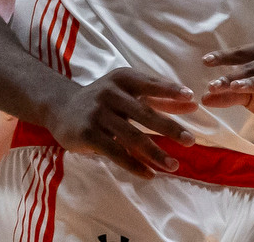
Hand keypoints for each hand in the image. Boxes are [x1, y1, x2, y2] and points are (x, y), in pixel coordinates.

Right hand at [42, 67, 197, 175]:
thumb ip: (158, 98)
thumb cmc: (103, 100)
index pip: (151, 84)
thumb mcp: (127, 92)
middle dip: (169, 128)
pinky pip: (116, 153)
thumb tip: (192, 103)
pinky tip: (150, 174)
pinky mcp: (88, 135)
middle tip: (190, 141)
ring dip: (155, 153)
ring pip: (132, 137)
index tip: (192, 98)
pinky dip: (135, 165)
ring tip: (173, 165)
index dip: (170, 91)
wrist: (61, 108)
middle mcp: (110, 93)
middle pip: (144, 113)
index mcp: (123, 79)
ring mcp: (98, 114)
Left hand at [200, 43, 253, 130]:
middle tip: (213, 85)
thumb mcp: (250, 95)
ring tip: (235, 87)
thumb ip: (229, 95)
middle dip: (231, 77)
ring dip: (252, 83)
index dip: (223, 57)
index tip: (205, 61)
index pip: (241, 53)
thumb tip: (204, 98)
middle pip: (252, 67)